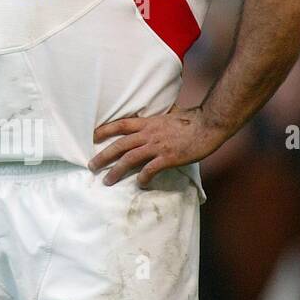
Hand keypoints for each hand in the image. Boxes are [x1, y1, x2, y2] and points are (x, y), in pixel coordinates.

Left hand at [90, 104, 227, 187]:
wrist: (208, 125)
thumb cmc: (192, 120)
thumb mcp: (168, 115)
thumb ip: (157, 120)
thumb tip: (153, 119)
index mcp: (147, 123)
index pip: (120, 125)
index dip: (104, 130)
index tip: (92, 137)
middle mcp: (148, 134)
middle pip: (119, 145)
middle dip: (103, 156)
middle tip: (91, 166)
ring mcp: (157, 146)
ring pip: (130, 158)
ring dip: (116, 170)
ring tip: (107, 180)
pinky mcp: (168, 158)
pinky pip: (151, 169)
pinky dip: (143, 178)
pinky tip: (140, 184)